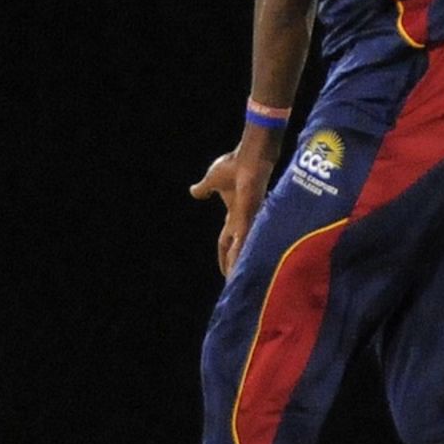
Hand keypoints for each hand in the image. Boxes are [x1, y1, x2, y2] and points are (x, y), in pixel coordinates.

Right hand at [189, 150, 270, 276]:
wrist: (248, 158)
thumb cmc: (234, 165)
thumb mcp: (213, 180)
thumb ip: (204, 188)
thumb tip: (194, 191)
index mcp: (234, 215)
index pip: (227, 242)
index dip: (224, 255)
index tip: (224, 269)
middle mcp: (242, 222)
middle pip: (235, 251)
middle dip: (231, 267)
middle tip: (231, 284)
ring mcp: (247, 221)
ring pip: (240, 251)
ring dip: (236, 267)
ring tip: (235, 284)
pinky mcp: (248, 217)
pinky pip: (243, 241)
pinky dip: (239, 255)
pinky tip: (237, 269)